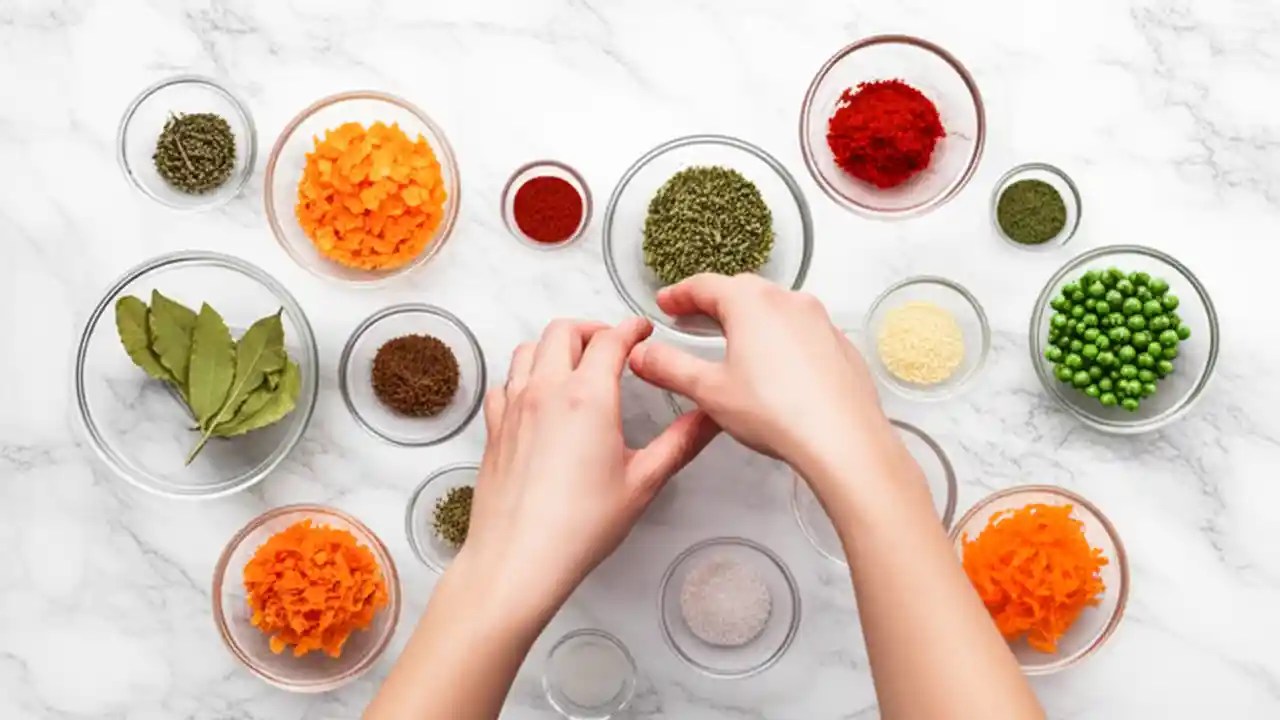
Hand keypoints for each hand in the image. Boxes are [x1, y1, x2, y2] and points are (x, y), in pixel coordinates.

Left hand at [459, 317, 719, 619]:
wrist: (519, 558)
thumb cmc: (580, 527)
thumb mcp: (643, 483)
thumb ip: (680, 443)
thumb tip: (711, 417)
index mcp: (587, 396)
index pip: (611, 339)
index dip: (630, 328)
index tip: (642, 330)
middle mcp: (546, 390)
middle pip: (564, 331)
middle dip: (592, 329)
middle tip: (612, 345)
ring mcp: (514, 407)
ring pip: (529, 350)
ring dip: (555, 347)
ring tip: (576, 364)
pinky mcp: (495, 428)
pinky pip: (506, 383)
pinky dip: (524, 375)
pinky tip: (537, 396)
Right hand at [628, 274, 890, 477]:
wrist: (844, 439)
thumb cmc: (777, 412)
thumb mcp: (710, 391)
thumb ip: (670, 368)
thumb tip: (643, 354)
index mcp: (751, 303)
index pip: (705, 285)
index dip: (679, 293)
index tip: (666, 302)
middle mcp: (788, 301)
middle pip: (742, 290)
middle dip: (713, 301)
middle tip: (691, 316)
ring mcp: (819, 321)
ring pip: (775, 308)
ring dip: (749, 317)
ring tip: (732, 338)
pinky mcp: (839, 344)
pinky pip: (802, 330)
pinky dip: (780, 337)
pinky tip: (774, 364)